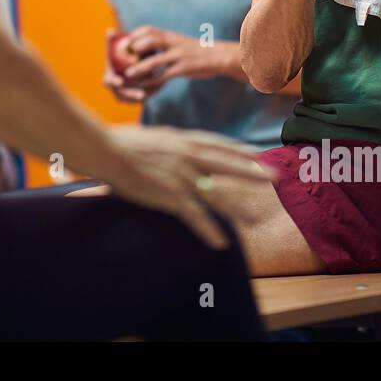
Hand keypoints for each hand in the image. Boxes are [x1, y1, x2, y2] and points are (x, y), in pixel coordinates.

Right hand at [85, 125, 274, 247]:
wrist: (105, 150)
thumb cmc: (119, 143)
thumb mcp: (150, 137)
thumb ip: (166, 143)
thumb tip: (169, 143)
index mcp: (182, 140)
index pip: (217, 144)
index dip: (238, 150)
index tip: (256, 154)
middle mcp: (188, 155)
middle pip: (228, 164)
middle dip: (253, 171)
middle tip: (275, 177)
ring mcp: (182, 175)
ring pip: (217, 194)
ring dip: (237, 208)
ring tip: (252, 220)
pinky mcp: (171, 194)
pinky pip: (195, 216)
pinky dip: (208, 230)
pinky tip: (220, 242)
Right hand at [103, 29, 163, 102]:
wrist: (136, 60)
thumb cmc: (127, 51)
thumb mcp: (123, 45)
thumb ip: (116, 40)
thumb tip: (110, 31)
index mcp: (110, 74)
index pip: (108, 81)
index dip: (113, 81)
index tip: (120, 81)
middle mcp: (116, 86)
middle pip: (120, 94)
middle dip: (131, 94)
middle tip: (141, 95)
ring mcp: (125, 94)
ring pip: (132, 99)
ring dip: (144, 95)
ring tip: (156, 89)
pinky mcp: (135, 97)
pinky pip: (142, 99)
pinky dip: (151, 93)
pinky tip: (161, 86)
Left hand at [118, 26, 225, 89]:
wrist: (217, 56)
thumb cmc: (195, 50)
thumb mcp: (180, 41)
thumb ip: (165, 42)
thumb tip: (148, 44)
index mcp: (171, 36)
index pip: (150, 30)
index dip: (135, 34)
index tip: (124, 41)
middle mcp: (174, 43)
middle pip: (150, 41)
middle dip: (134, 48)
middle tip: (122, 57)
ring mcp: (179, 55)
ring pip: (155, 60)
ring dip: (140, 67)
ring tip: (128, 74)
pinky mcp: (184, 68)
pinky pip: (165, 75)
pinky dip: (153, 81)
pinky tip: (145, 86)